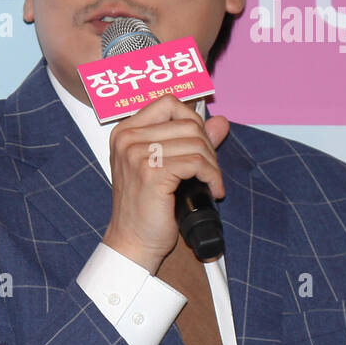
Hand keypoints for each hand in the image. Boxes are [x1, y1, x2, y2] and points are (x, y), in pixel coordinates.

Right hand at [103, 96, 228, 273]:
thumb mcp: (167, 167)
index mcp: (124, 132)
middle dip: (208, 146)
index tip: (200, 144)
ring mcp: (137, 154)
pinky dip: (212, 177)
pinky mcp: (152, 173)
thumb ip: (191, 141)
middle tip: (208, 171)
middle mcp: (127, 139)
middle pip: (187, 122)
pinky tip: (212, 191)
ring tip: (210, 183)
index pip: (169, 103)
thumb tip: (221, 121)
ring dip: (212, 164)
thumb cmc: (147, 207)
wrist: (133, 241)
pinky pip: (197, 163)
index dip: (193, 120)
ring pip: (196, 142)